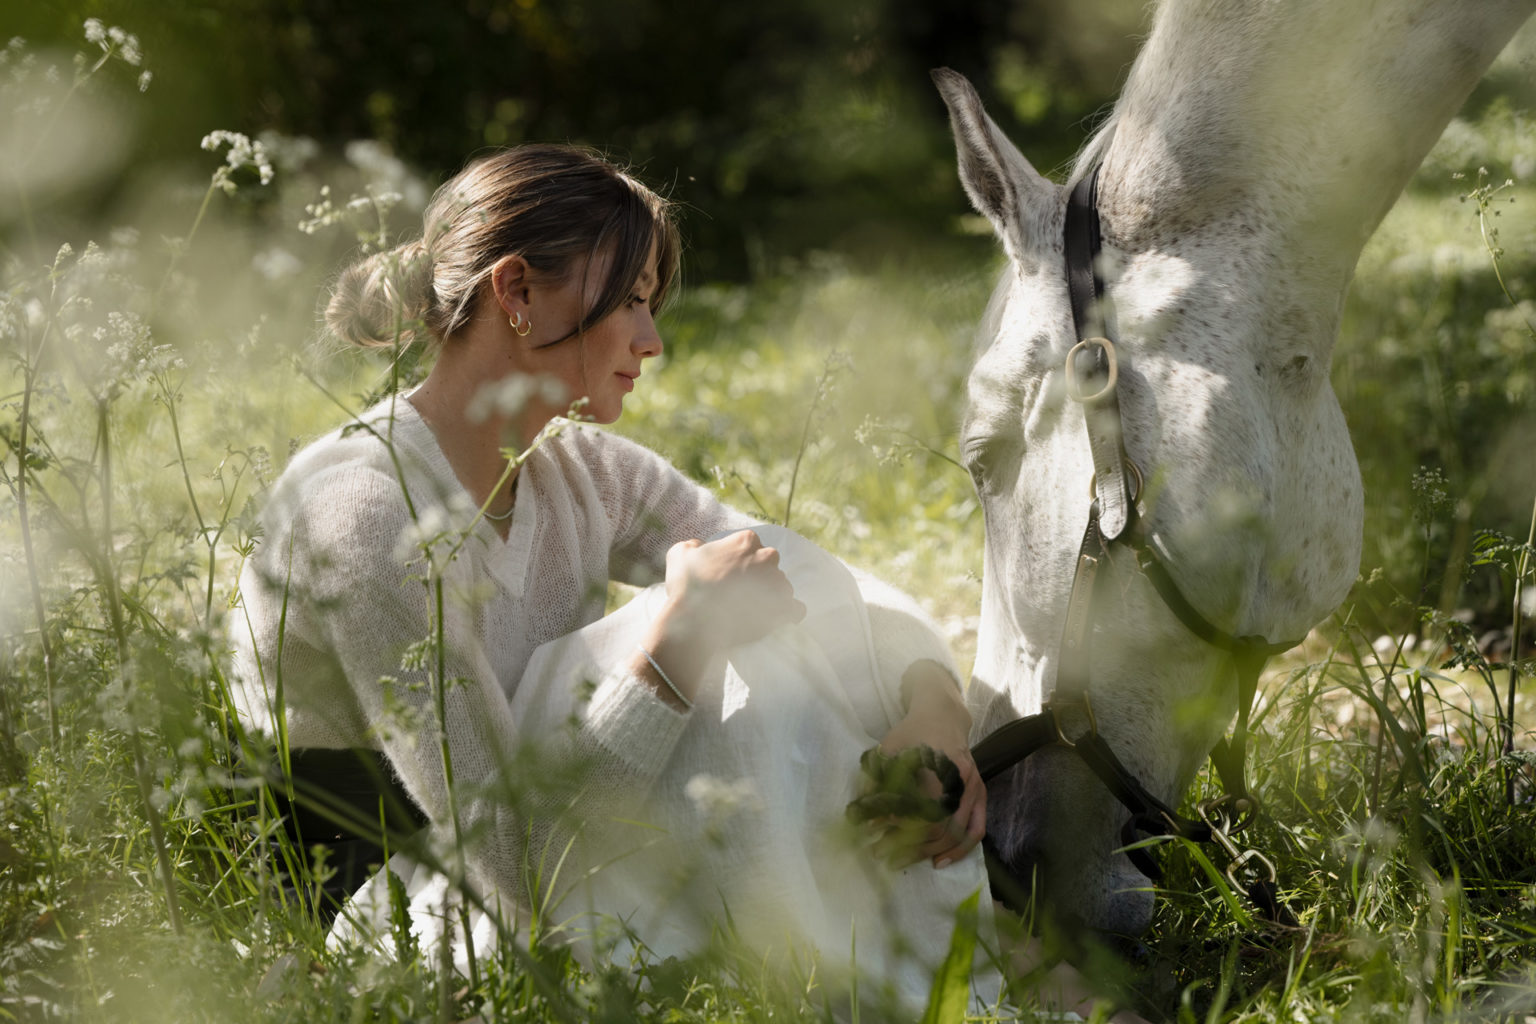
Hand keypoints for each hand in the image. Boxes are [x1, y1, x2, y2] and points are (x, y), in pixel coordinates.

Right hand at [661, 531, 805, 650]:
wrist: (694, 623)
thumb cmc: (687, 587)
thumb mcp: (680, 554)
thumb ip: (694, 545)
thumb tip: (701, 546)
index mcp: (746, 541)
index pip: (751, 544)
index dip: (740, 559)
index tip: (730, 572)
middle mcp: (767, 558)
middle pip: (769, 563)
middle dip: (759, 574)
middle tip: (741, 591)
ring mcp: (778, 584)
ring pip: (782, 586)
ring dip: (771, 594)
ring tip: (753, 609)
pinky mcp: (783, 609)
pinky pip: (796, 609)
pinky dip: (789, 613)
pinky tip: (777, 617)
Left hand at [868, 661, 985, 868]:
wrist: (943, 718)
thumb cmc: (913, 732)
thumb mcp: (889, 749)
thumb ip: (877, 779)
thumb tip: (863, 814)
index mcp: (941, 769)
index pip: (923, 812)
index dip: (900, 829)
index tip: (875, 836)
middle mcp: (961, 782)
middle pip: (939, 827)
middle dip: (909, 846)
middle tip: (881, 853)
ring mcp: (974, 790)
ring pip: (956, 833)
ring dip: (928, 852)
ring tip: (902, 860)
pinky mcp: (980, 795)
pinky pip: (976, 830)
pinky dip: (959, 850)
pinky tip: (939, 861)